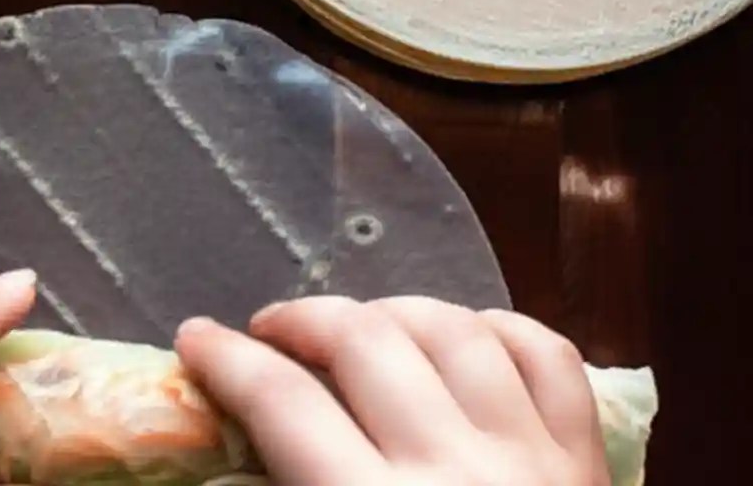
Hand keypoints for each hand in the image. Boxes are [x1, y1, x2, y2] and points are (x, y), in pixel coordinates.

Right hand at [176, 296, 609, 485]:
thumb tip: (224, 477)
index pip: (282, 404)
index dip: (226, 359)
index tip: (195, 337)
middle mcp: (453, 470)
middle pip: (364, 343)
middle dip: (301, 319)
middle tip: (268, 333)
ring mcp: (529, 457)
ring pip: (452, 331)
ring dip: (390, 312)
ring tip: (357, 327)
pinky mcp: (585, 460)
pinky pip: (546, 355)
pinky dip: (497, 327)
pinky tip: (461, 336)